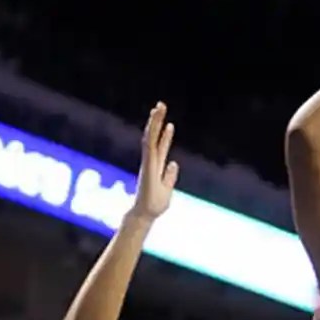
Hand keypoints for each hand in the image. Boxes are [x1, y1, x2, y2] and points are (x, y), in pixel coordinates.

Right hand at [131, 102, 178, 220]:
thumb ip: (169, 176)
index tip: (168, 122)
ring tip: (159, 108)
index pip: (161, 146)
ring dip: (155, 122)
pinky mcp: (148, 166)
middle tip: (160, 104)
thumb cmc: (155, 205)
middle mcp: (151, 161)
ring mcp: (149, 163)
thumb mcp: (167, 189)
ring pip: (151, 138)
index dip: (165, 134)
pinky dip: (154, 135)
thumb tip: (173, 163)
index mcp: (157, 166)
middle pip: (154, 137)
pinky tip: (158, 125)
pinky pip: (150, 147)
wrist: (146, 215)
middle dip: (157, 121)